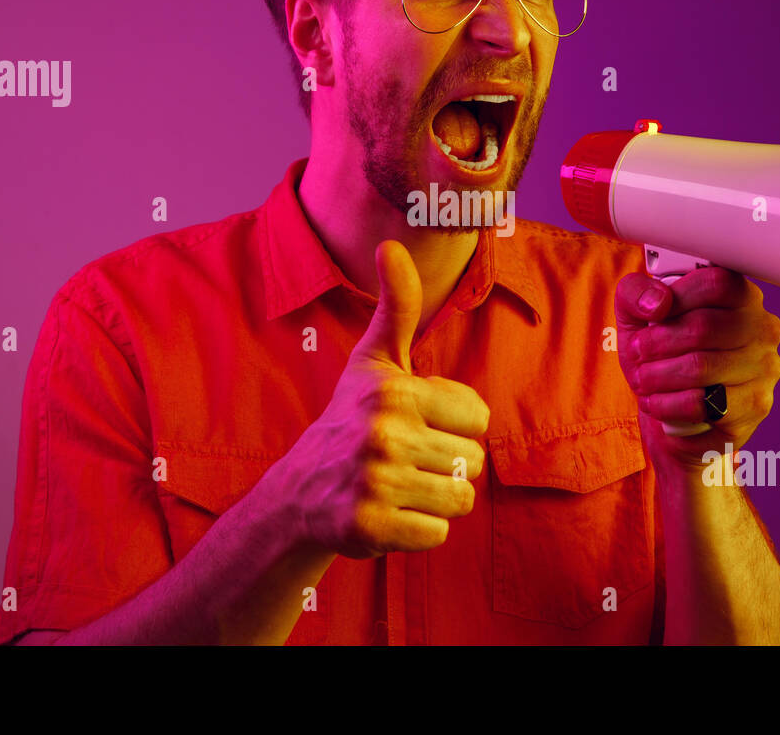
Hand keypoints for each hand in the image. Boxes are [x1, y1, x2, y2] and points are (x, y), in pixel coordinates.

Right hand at [280, 240, 488, 557]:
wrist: (300, 491)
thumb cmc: (351, 418)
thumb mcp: (375, 360)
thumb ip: (397, 307)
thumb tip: (391, 245)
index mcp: (394, 389)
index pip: (479, 417)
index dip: (455, 424)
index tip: (418, 424)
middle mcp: (383, 432)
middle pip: (474, 460)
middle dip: (448, 464)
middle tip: (408, 460)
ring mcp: (375, 481)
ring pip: (461, 498)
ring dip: (438, 498)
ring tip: (403, 486)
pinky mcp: (370, 527)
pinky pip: (438, 534)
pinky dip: (421, 530)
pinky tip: (392, 513)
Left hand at [615, 267, 779, 469]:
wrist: (671, 408)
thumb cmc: (661, 353)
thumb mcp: (636, 314)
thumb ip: (636, 293)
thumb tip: (657, 304)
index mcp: (741, 295)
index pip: (715, 283)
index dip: (675, 299)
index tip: (652, 318)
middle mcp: (762, 328)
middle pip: (703, 327)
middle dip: (656, 344)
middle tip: (637, 354)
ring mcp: (764, 368)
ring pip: (700, 367)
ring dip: (656, 376)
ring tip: (643, 379)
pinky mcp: (755, 406)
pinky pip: (701, 404)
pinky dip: (666, 405)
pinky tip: (658, 402)